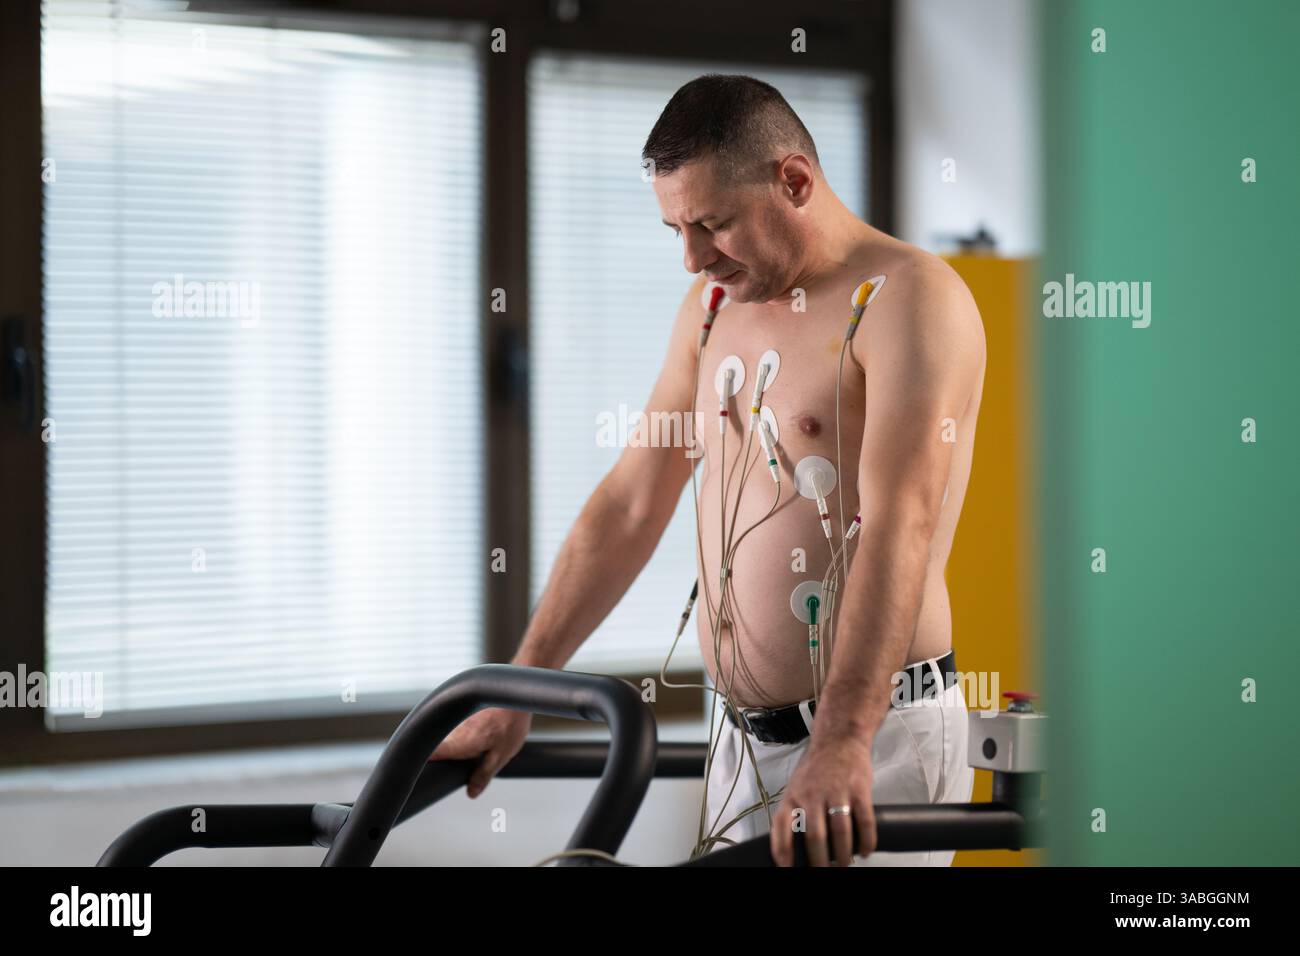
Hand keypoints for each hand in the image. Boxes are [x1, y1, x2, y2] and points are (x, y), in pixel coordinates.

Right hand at [428, 707, 532, 798]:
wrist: (516, 694)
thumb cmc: (510, 722)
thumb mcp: (500, 756)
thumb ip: (483, 775)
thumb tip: (472, 792)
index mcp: (460, 743)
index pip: (430, 754)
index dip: (423, 764)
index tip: (427, 775)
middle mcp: (454, 731)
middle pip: (438, 748)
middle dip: (444, 760)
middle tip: (457, 769)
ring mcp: (459, 721)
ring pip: (450, 738)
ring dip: (458, 747)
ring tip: (476, 753)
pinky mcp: (466, 713)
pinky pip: (459, 729)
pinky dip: (466, 737)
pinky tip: (482, 739)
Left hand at [770, 734, 876, 866]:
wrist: (839, 737)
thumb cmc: (817, 767)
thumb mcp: (797, 786)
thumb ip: (795, 812)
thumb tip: (794, 845)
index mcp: (793, 795)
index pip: (782, 827)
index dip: (783, 852)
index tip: (787, 869)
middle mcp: (812, 795)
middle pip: (815, 837)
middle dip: (820, 862)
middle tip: (823, 872)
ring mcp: (836, 792)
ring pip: (841, 833)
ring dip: (844, 855)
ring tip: (845, 864)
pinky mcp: (858, 790)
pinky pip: (864, 821)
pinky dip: (866, 841)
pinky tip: (865, 850)